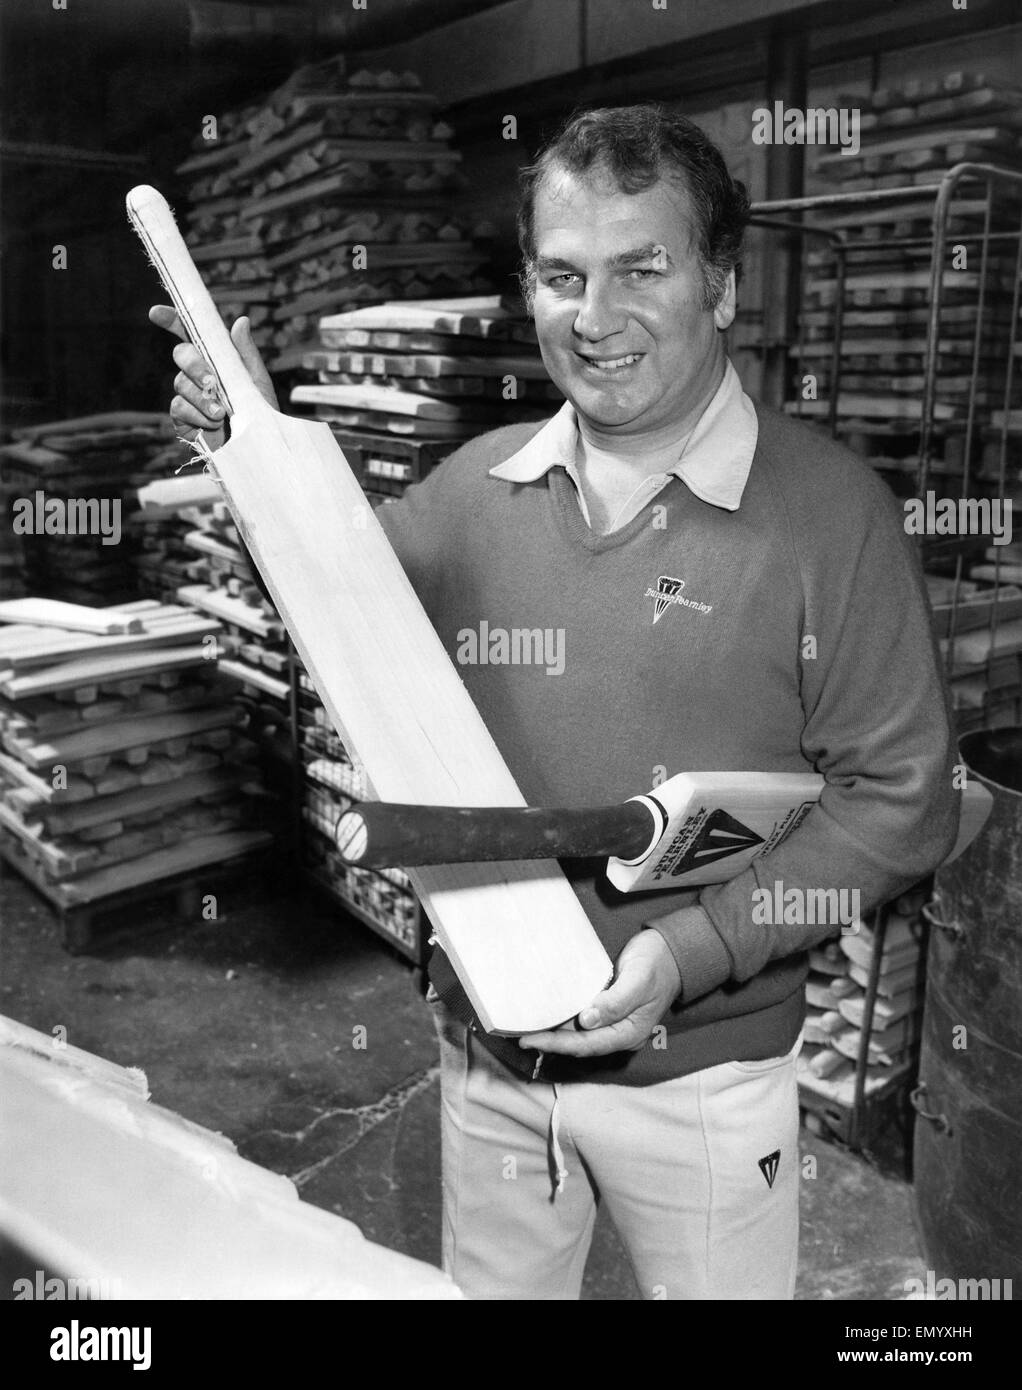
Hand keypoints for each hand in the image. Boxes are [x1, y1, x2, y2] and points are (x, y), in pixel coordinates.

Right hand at [149, 305, 278, 449]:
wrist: (259, 450)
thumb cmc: (261, 414)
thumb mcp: (258, 382)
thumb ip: (246, 354)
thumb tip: (240, 321)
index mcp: (214, 360)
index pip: (189, 335)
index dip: (172, 320)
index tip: (157, 313)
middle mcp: (197, 375)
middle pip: (181, 355)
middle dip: (194, 365)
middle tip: (211, 380)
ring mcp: (187, 397)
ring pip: (180, 384)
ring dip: (202, 398)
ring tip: (222, 413)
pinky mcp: (182, 419)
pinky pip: (179, 408)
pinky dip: (197, 415)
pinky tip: (213, 425)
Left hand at [518, 929, 681, 1057]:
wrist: (673, 952)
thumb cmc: (657, 964)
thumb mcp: (638, 979)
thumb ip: (615, 1002)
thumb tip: (587, 1021)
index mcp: (629, 1033)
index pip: (587, 1044)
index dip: (557, 1044)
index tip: (531, 1039)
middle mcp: (621, 1034)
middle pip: (581, 1045)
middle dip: (551, 1043)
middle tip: (522, 1037)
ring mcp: (616, 1025)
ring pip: (581, 1037)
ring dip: (557, 1036)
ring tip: (530, 1031)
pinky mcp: (610, 1012)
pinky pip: (585, 1024)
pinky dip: (566, 1023)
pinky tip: (551, 1018)